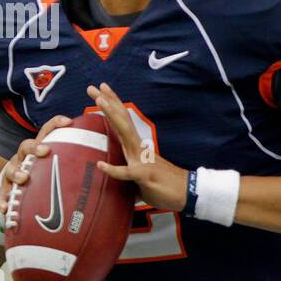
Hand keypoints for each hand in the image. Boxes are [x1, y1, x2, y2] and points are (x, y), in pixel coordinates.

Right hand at [0, 115, 71, 215]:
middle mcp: (24, 158)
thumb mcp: (58, 164)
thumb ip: (77, 160)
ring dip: (16, 172)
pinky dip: (2, 200)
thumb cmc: (44, 174)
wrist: (18, 190)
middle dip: (35, 147)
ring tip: (23, 179)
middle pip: (26, 146)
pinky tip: (4, 208)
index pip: (47, 131)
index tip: (69, 121)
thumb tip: (106, 159)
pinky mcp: (6, 189)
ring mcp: (13, 172)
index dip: (56, 123)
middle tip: (45, 151)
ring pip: (10, 169)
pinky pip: (2, 194)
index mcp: (39, 149)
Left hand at [89, 83, 187, 209]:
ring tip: (100, 100)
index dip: (112, 106)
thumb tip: (116, 179)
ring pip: (125, 133)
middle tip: (93, 88)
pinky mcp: (145, 175)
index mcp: (136, 147)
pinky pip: (127, 172)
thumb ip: (128, 174)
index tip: (101, 93)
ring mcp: (143, 159)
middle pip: (122, 119)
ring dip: (112, 115)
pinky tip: (101, 165)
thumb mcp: (141, 178)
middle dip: (107, 102)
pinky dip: (114, 170)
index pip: (122, 122)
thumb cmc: (165, 186)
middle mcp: (138, 148)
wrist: (188, 192)